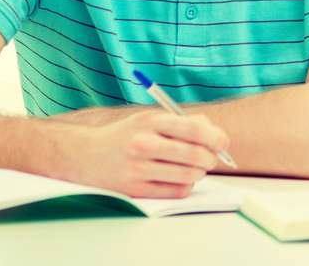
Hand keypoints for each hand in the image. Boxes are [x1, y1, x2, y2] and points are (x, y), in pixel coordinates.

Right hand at [64, 109, 228, 197]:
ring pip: (189, 175)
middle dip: (210, 158)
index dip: (216, 138)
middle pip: (195, 155)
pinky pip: (175, 191)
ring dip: (199, 173)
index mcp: (151, 121)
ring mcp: (138, 169)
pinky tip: (180, 178)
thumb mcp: (151, 118)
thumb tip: (215, 134)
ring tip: (195, 167)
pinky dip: (185, 186)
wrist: (86, 155)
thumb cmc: (127, 135)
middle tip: (210, 157)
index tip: (222, 143)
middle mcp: (144, 144)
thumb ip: (183, 122)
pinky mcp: (135, 190)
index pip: (195, 131)